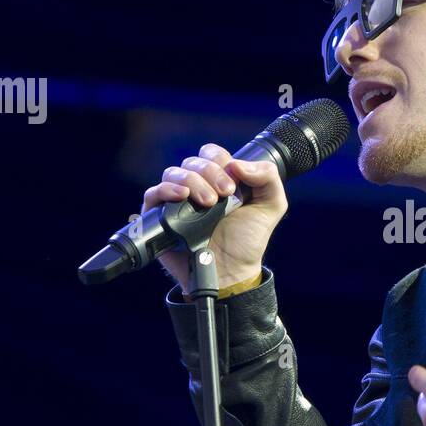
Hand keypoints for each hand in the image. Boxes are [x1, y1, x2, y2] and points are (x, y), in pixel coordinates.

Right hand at [142, 143, 288, 290]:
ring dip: (192, 182)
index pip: (211, 153)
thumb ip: (267, 176)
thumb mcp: (271, 206)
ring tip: (208, 203)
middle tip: (225, 195)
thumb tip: (237, 163)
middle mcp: (197, 186)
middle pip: (193, 161)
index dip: (220, 160)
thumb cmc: (247, 241)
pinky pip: (153, 193)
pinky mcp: (160, 216)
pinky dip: (167, 190)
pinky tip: (182, 196)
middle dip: (210, 174)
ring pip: (173, 173)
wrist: (231, 272)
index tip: (233, 185)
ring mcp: (177, 200)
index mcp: (220, 179)